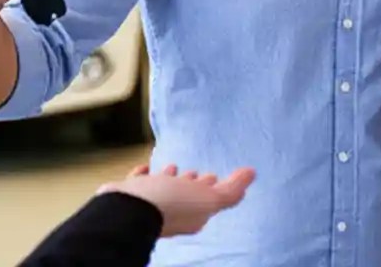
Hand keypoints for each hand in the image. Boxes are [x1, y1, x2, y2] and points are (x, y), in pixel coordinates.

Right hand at [98, 164, 255, 237]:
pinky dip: (143, 175)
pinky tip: (144, 168)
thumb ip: (231, 189)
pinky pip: (139, 182)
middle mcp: (171, 212)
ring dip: (169, 178)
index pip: (206, 199)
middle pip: (184, 195)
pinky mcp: (129, 195)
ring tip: (172, 167)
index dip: (211, 187)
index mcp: (192, 214)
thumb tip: (252, 174)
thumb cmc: (170, 204)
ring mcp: (149, 204)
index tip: (213, 175)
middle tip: (195, 172)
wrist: (128, 209)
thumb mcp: (209, 198)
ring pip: (162, 189)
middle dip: (191, 183)